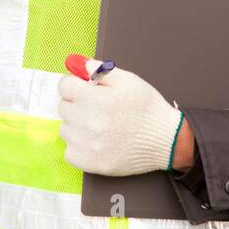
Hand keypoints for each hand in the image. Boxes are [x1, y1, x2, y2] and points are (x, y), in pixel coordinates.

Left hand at [58, 59, 183, 176]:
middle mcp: (88, 122)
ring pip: (65, 129)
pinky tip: (94, 141)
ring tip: (97, 125)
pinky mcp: (90, 163)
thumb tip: (80, 65)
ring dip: (76, 125)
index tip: (81, 87)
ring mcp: (87, 145)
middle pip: (63, 107)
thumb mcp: (129, 81)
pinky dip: (78, 146)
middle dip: (76, 103)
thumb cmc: (148, 109)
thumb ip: (101, 71)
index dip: (73, 83)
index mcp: (95, 99)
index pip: (64, 86)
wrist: (165, 140)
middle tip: (94, 106)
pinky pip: (69, 151)